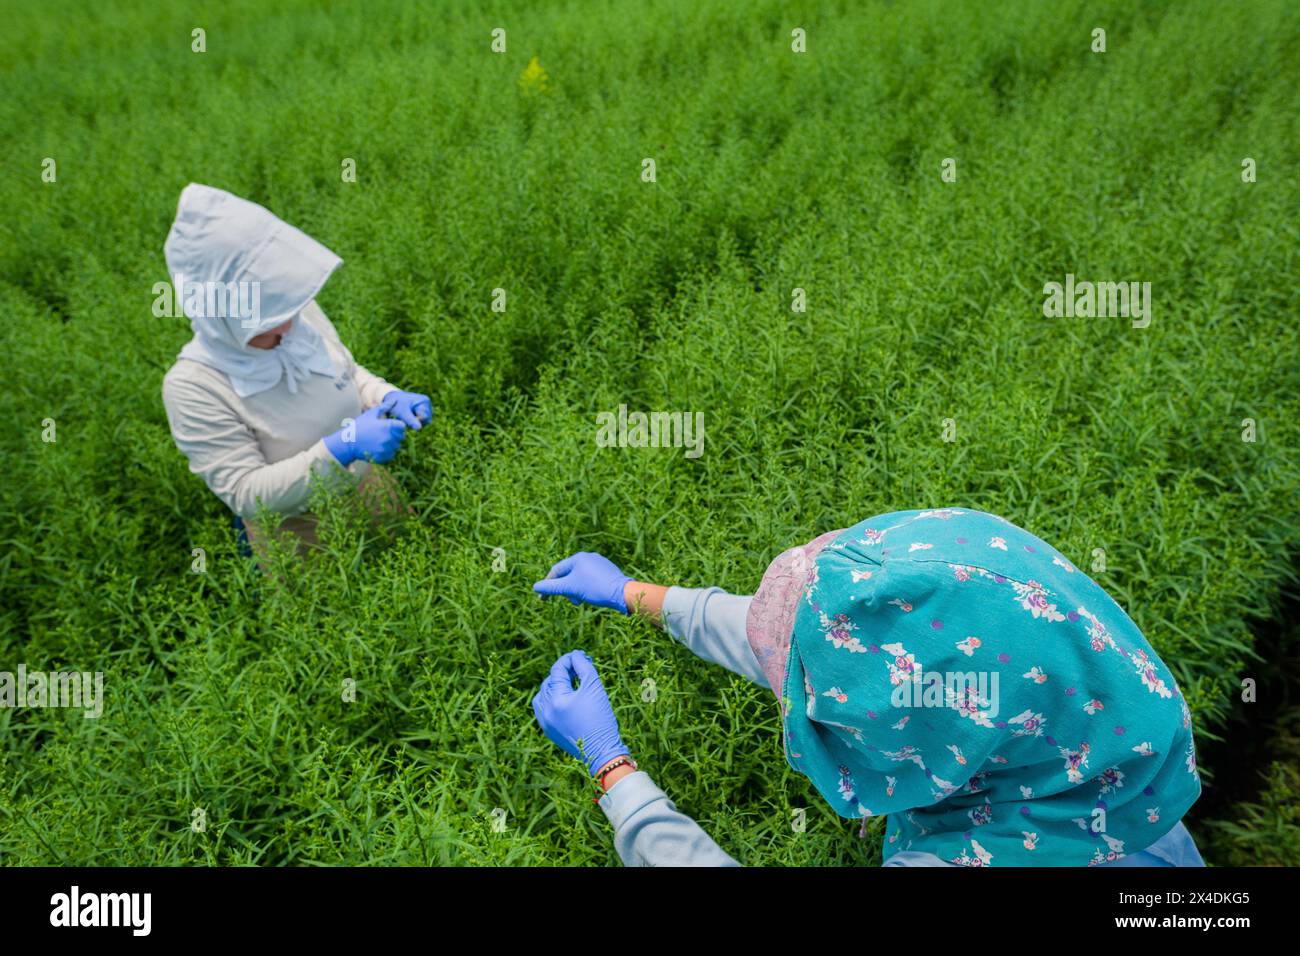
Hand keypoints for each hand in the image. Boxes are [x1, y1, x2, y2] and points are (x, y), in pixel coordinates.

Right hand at [323, 397, 406, 465]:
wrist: (348, 443)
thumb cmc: (359, 426)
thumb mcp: (371, 414)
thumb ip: (384, 407)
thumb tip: (394, 401)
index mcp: (388, 426)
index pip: (402, 426)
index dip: (397, 426)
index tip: (389, 426)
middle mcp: (389, 438)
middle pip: (401, 437)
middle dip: (395, 435)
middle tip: (382, 434)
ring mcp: (386, 448)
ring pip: (396, 446)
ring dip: (391, 444)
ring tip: (379, 441)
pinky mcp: (383, 457)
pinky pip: (391, 455)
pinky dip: (387, 452)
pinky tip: (377, 448)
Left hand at [382, 389, 432, 429]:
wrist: (391, 398)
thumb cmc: (396, 404)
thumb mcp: (403, 413)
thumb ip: (411, 420)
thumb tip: (419, 428)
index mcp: (424, 401)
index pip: (425, 418)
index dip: (416, 421)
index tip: (406, 418)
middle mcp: (427, 402)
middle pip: (426, 420)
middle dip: (416, 422)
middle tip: (405, 418)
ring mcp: (426, 405)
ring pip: (425, 421)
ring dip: (415, 422)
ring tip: (406, 417)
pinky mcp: (423, 409)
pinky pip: (422, 420)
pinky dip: (415, 420)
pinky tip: (408, 416)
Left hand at [531, 650, 628, 776]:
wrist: (601, 752)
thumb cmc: (601, 719)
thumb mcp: (595, 689)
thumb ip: (584, 667)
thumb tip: (576, 655)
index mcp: (556, 700)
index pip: (557, 671)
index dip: (569, 660)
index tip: (581, 656)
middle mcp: (545, 710)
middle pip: (550, 681)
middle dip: (563, 672)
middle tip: (579, 668)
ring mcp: (545, 721)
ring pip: (543, 694)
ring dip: (555, 685)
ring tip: (571, 682)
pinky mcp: (548, 730)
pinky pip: (543, 708)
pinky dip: (552, 699)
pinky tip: (565, 697)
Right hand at [533, 552, 631, 613]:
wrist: (622, 593)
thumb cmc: (595, 588)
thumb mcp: (570, 588)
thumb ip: (551, 588)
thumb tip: (535, 587)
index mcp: (579, 557)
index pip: (557, 570)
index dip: (548, 585)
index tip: (543, 599)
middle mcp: (589, 557)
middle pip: (569, 574)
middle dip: (566, 589)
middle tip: (572, 601)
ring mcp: (600, 564)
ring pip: (580, 578)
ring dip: (576, 590)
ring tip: (582, 600)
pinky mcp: (608, 572)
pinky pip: (591, 579)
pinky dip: (587, 589)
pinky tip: (592, 597)